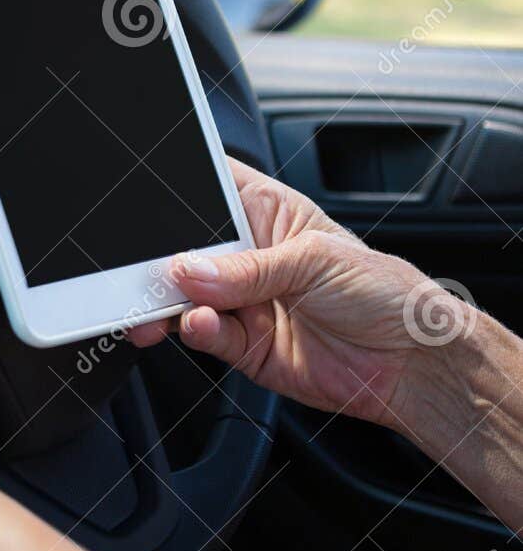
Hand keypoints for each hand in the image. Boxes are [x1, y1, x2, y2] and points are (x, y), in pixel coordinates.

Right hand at [130, 159, 473, 429]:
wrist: (412, 364)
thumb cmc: (384, 292)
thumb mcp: (316, 261)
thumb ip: (248, 268)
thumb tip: (187, 269)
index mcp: (267, 214)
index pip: (208, 188)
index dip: (177, 186)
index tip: (144, 196)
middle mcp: (248, 257)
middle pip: (184, 248)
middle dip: (157, 256)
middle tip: (140, 266)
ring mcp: (243, 303)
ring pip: (184, 296)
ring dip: (166, 302)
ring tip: (163, 305)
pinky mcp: (244, 347)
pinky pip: (205, 336)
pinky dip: (195, 333)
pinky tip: (200, 325)